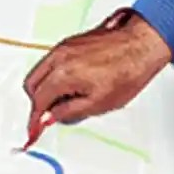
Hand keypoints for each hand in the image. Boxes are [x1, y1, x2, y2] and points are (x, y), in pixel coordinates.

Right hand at [22, 9, 171, 124]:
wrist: (141, 45)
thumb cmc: (128, 70)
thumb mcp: (99, 103)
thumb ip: (69, 112)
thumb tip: (50, 118)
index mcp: (63, 75)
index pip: (38, 102)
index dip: (35, 120)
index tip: (33, 131)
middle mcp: (57, 58)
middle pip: (31, 85)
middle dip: (37, 103)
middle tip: (50, 115)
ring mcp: (62, 48)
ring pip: (38, 72)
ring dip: (45, 88)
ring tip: (67, 99)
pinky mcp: (69, 43)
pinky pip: (49, 62)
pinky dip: (52, 75)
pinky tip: (72, 84)